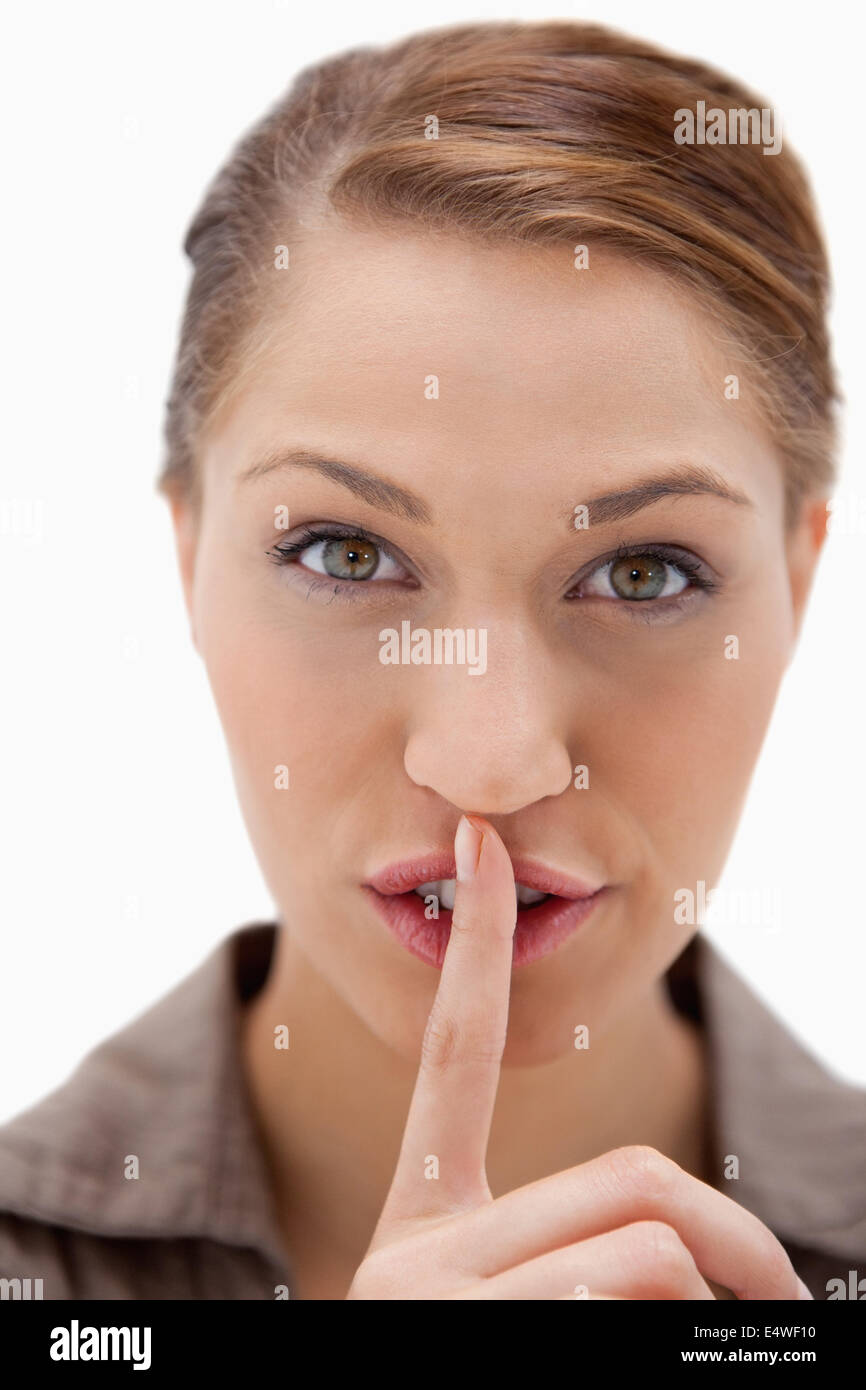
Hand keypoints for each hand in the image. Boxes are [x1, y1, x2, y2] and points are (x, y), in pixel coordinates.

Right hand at [347, 814, 810, 1299]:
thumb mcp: (519, 1315)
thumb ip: (578, 1246)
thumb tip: (684, 1252)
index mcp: (427, 1218)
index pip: (456, 1051)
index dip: (479, 944)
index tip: (480, 841)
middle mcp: (414, 1249)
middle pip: (626, 1175)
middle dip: (728, 1234)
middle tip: (780, 1290)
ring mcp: (432, 1298)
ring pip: (650, 1246)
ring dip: (713, 1302)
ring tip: (691, 1363)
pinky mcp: (464, 1337)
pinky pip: (638, 1287)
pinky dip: (687, 1335)